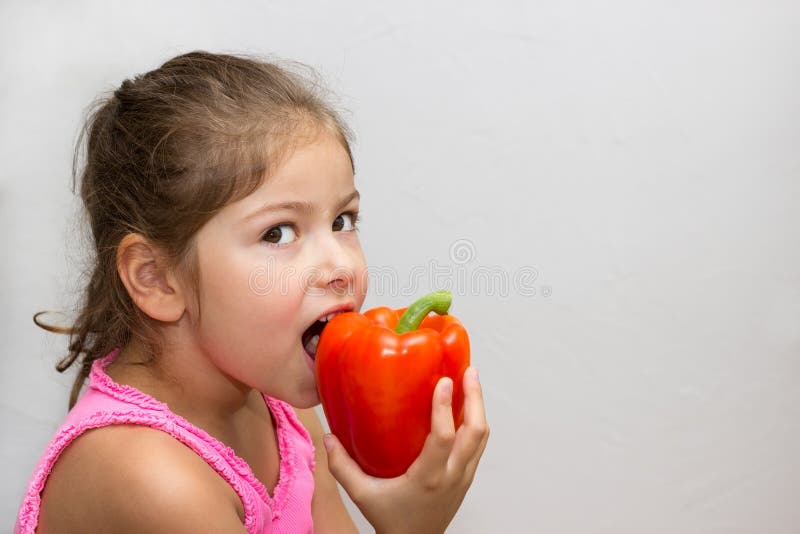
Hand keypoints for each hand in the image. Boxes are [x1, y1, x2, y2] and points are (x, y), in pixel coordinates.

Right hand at [323, 366, 489, 533]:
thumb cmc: (391, 520)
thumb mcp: (362, 496)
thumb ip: (342, 468)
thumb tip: (329, 437)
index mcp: (428, 477)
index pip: (444, 437)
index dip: (444, 407)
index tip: (443, 381)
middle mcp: (452, 475)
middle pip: (475, 431)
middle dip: (475, 398)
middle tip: (469, 370)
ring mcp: (464, 476)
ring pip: (482, 437)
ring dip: (478, 407)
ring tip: (471, 380)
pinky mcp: (467, 477)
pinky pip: (478, 445)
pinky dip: (475, 422)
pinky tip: (466, 406)